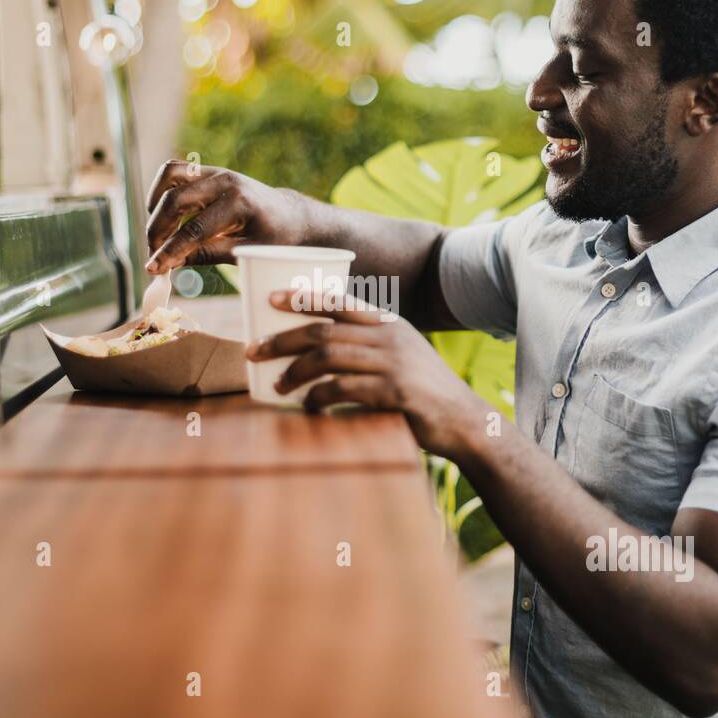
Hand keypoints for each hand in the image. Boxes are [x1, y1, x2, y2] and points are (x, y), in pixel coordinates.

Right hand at [145, 160, 306, 272]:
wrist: (290, 215)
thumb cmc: (274, 238)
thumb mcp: (246, 252)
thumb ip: (208, 254)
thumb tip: (170, 263)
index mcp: (239, 203)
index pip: (195, 229)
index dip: (170, 251)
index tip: (154, 268)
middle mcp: (224, 180)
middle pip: (175, 200)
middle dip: (158, 231)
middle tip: (153, 256)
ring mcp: (214, 171)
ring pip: (168, 177)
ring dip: (155, 207)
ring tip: (157, 236)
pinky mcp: (207, 171)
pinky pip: (173, 172)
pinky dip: (160, 191)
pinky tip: (161, 216)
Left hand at [245, 290, 488, 459]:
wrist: (463, 421)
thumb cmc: (423, 392)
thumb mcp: (401, 356)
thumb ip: (369, 345)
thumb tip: (319, 346)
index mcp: (388, 324)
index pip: (338, 301)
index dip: (301, 297)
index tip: (270, 298)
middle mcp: (389, 337)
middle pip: (323, 329)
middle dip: (282, 339)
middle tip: (254, 351)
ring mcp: (392, 363)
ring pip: (327, 357)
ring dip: (294, 371)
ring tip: (276, 385)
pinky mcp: (393, 392)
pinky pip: (342, 390)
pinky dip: (318, 398)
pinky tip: (307, 406)